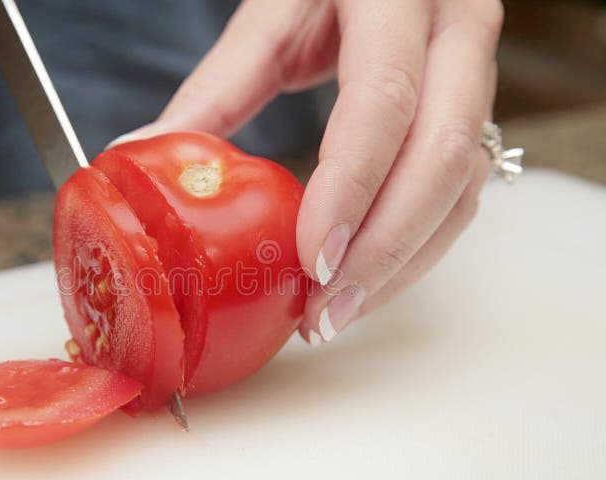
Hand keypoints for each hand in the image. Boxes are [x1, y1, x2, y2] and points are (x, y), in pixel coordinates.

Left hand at [109, 0, 503, 343]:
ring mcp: (477, 74)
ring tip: (335, 312)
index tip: (313, 260)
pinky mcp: (475, 113)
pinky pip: (462, 193)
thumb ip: (217, 89)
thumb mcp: (270, 21)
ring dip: (401, 264)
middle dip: (383, 251)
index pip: (383, 101)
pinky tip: (365, 281)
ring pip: (461, 186)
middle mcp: (456, 31)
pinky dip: (415, 248)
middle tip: (323, 313)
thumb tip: (141, 153)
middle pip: (440, 157)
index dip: (352, 188)